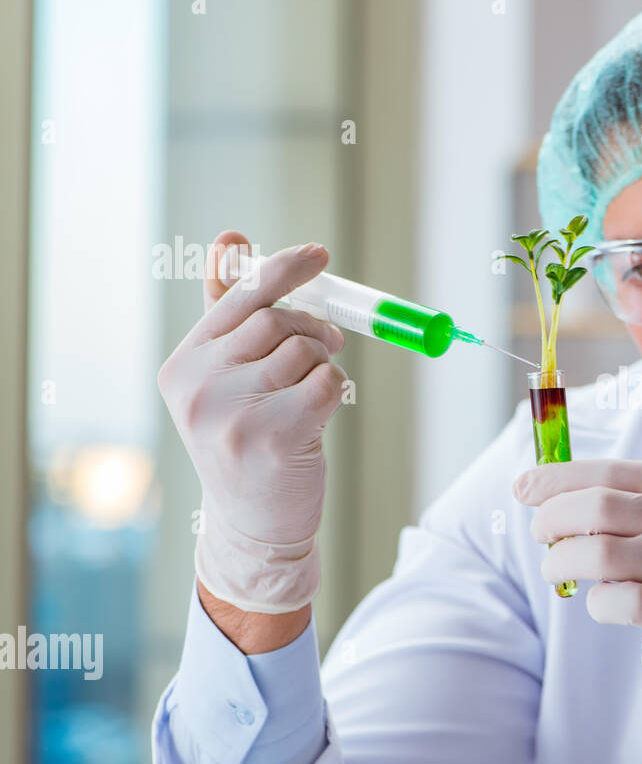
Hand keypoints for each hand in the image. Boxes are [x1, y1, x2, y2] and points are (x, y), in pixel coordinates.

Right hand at [157, 231, 347, 613]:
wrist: (252, 525)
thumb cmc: (246, 441)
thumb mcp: (226, 380)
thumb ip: (230, 314)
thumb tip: (231, 238)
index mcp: (182, 367)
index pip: (238, 299)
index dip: (283, 269)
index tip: (319, 253)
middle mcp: (198, 388)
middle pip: (275, 319)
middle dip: (314, 325)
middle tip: (329, 343)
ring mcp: (232, 416)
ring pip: (305, 351)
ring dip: (325, 362)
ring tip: (318, 386)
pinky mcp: (273, 439)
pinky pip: (327, 384)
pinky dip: (337, 390)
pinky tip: (322, 413)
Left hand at [513, 459, 641, 716]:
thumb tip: (583, 509)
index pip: (607, 472)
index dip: (556, 479)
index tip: (525, 489)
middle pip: (591, 508)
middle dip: (550, 520)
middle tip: (543, 536)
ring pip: (594, 555)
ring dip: (563, 565)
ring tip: (561, 574)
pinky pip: (617, 602)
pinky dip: (597, 605)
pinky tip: (606, 607)